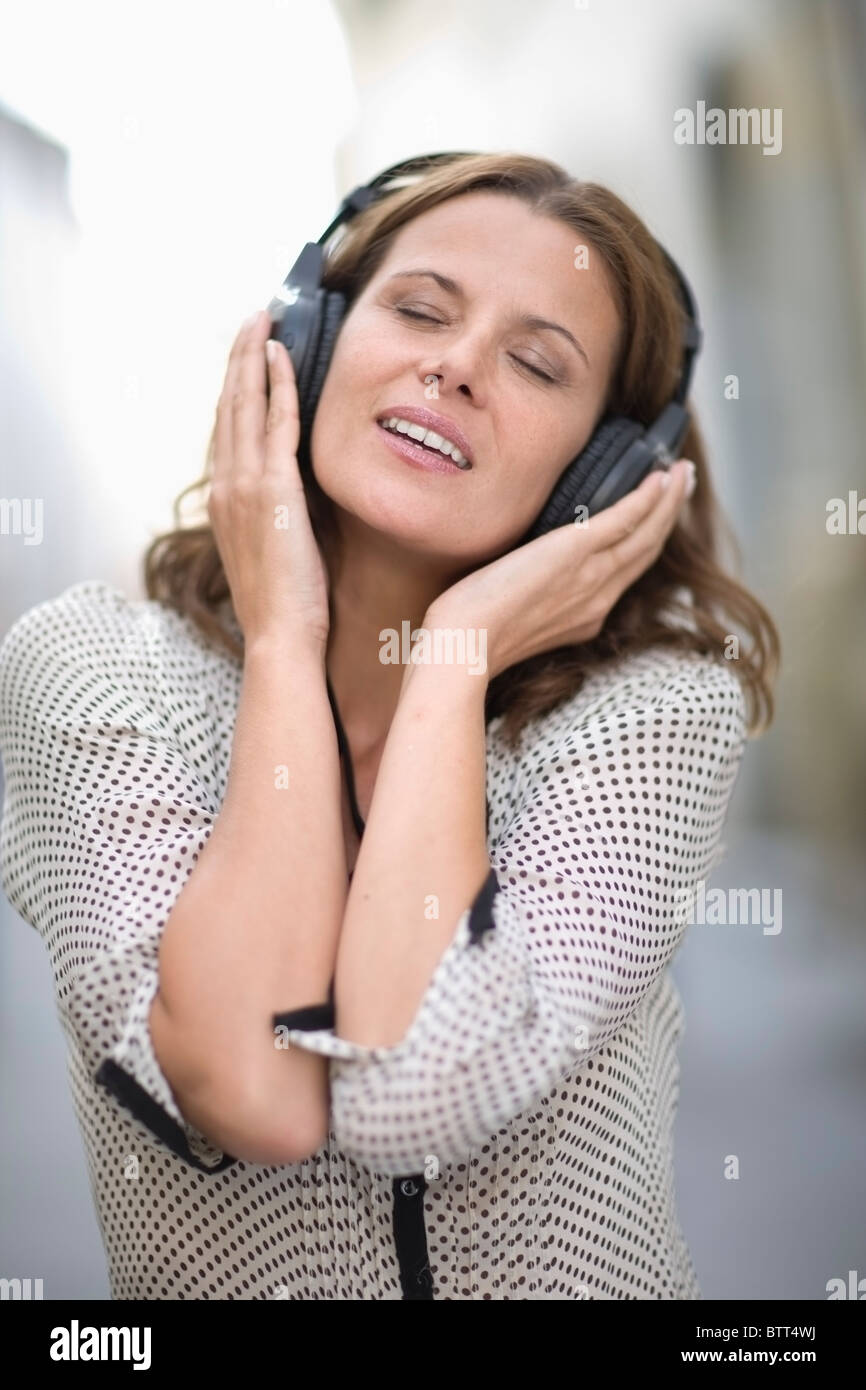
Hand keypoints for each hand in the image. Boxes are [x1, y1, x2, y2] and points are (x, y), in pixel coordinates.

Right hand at [208, 309, 329, 654]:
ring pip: (244, 406)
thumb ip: (278, 513)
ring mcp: (244, 486)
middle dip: (238, 357)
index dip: (234, 387)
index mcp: (224, 501)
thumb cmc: (286, 605)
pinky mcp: (272, 491)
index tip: (245, 354)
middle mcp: (226, 486)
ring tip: (262, 320)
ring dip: (253, 358)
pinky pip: (276, 425)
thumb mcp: (275, 549)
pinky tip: (284, 358)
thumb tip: (297, 493)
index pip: (227, 430)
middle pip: (228, 406)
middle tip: (251, 317)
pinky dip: (279, 387)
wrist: (280, 637)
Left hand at [426, 459, 694, 681]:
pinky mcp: (576, 554)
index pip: (623, 574)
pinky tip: (660, 478)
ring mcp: (591, 578)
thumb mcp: (509, 616)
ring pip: (646, 536)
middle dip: (667, 517)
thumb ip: (525, 597)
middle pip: (645, 552)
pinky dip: (648, 499)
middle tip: (681, 484)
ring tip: (682, 472)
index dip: (643, 543)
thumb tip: (516, 576)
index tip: (654, 518)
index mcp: (583, 617)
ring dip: (668, 501)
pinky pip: (625, 521)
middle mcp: (597, 600)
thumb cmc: (469, 637)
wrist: (463, 647)